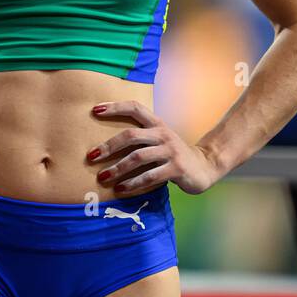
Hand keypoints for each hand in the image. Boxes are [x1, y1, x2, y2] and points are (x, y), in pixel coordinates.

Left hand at [87, 100, 222, 194]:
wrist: (204, 166)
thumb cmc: (173, 154)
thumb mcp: (158, 140)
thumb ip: (140, 138)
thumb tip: (104, 146)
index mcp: (157, 124)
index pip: (135, 108)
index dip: (115, 107)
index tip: (94, 110)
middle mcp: (163, 134)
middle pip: (131, 135)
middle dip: (109, 146)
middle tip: (91, 156)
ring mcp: (171, 151)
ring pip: (138, 157)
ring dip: (117, 168)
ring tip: (103, 178)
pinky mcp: (176, 168)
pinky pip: (150, 176)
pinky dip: (133, 184)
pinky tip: (121, 189)